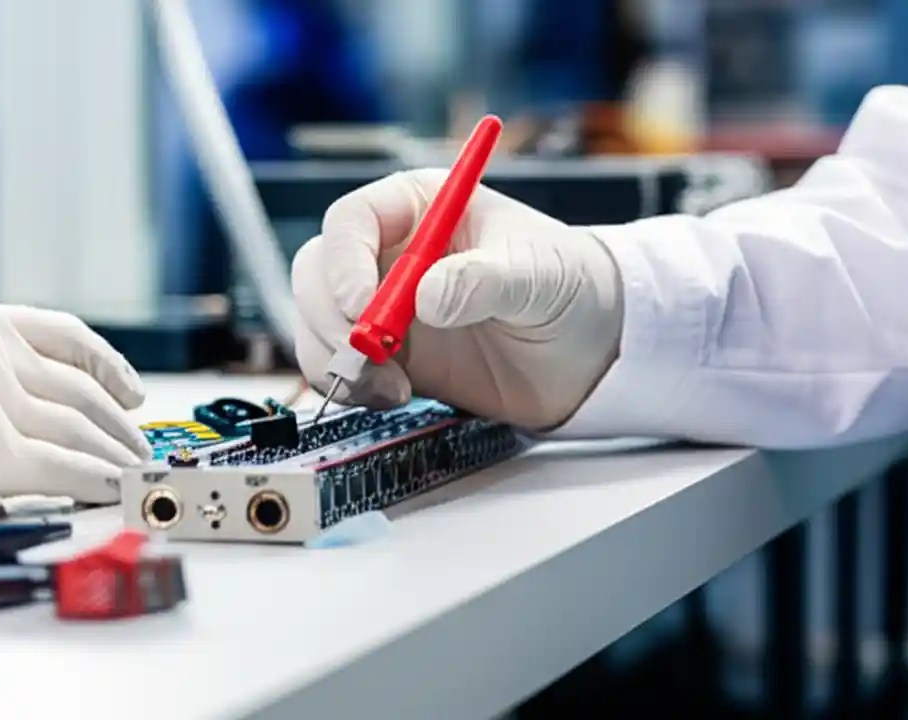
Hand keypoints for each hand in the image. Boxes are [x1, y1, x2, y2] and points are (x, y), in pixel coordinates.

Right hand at [0, 303, 150, 522]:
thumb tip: (44, 383)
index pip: (67, 337)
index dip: (110, 367)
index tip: (130, 394)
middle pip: (81, 392)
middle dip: (119, 425)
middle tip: (137, 448)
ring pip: (78, 430)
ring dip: (115, 454)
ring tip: (132, 473)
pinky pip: (60, 467)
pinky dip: (95, 478)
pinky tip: (111, 489)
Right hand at [293, 169, 623, 430]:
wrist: (590, 351)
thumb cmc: (569, 284)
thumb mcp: (536, 273)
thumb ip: (484, 279)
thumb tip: (427, 298)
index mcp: (421, 208)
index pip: (353, 220)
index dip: (344, 262)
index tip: (360, 305)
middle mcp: (390, 252)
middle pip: (318, 272)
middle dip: (329, 317)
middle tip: (367, 354)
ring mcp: (383, 305)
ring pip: (316, 322)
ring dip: (337, 358)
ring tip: (391, 386)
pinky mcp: (387, 354)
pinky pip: (338, 366)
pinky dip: (349, 386)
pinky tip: (393, 394)